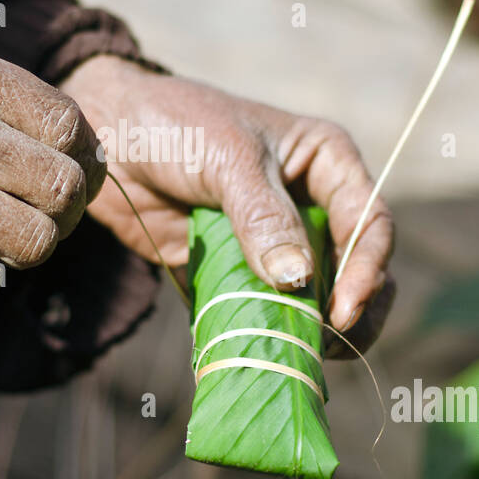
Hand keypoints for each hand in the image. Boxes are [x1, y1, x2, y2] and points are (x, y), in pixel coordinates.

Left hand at [60, 55, 393, 352]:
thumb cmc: (175, 124)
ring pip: (316, 296)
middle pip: (355, 266)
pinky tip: (263, 352)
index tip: (345, 308)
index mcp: (326, 162)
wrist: (108, 137)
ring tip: (301, 353)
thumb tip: (299, 280)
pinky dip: (269, 332)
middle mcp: (312, 203)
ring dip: (314, 328)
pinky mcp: (241, 271)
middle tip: (331, 344)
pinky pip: (266, 309)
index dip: (367, 267)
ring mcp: (278, 242)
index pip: (370, 220)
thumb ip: (263, 216)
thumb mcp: (226, 159)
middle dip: (351, 308)